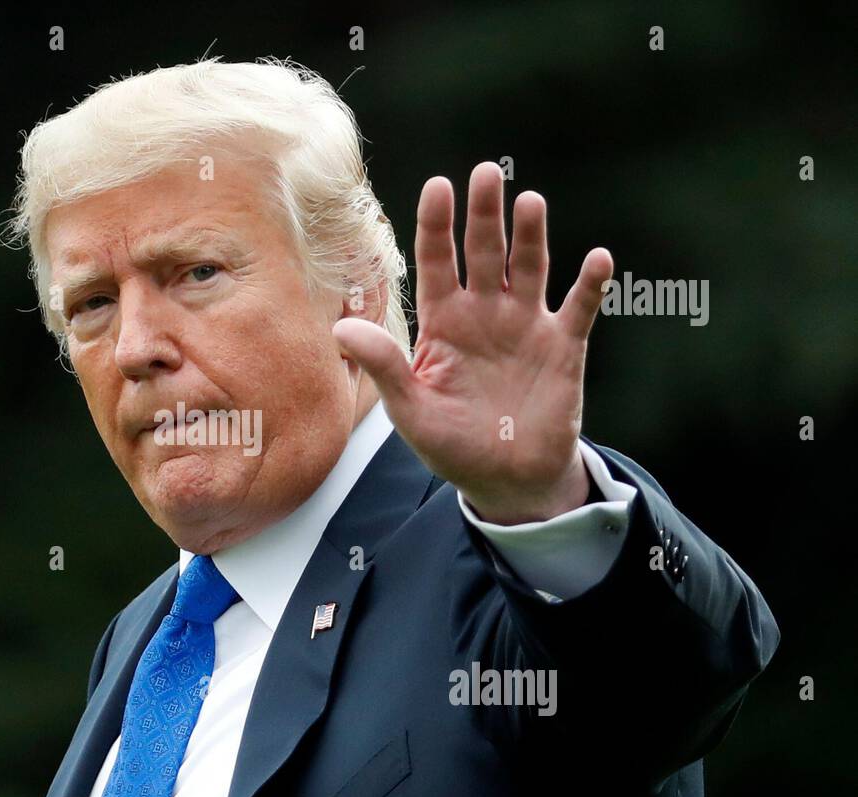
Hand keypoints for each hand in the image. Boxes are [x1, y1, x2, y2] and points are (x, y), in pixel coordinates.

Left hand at [334, 162, 612, 524]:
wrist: (506, 479)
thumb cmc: (452, 444)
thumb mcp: (410, 410)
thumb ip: (384, 366)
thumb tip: (340, 328)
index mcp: (443, 322)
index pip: (436, 261)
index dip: (436, 225)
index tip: (437, 186)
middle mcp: (485, 312)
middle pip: (483, 252)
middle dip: (484, 214)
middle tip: (485, 174)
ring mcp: (526, 325)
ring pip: (529, 267)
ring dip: (531, 237)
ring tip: (529, 202)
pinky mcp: (564, 347)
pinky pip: (580, 308)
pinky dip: (591, 285)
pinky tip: (598, 260)